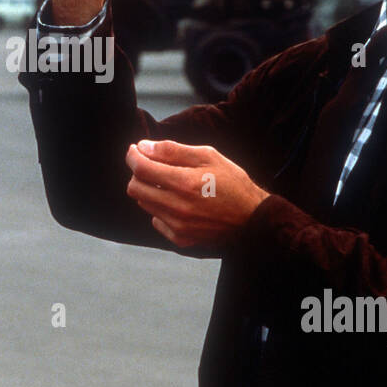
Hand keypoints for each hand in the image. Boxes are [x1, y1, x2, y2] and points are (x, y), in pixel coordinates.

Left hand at [125, 139, 269, 247]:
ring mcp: (178, 226)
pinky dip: (160, 209)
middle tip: (152, 165)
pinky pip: (156, 220)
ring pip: (144, 204)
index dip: (133, 156)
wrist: (253, 217)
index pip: (142, 169)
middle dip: (139, 173)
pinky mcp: (181, 239)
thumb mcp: (208, 156)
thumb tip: (144, 147)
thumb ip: (172, 150)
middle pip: (135, 189)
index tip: (135, 150)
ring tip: (169, 183)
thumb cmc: (233, 183)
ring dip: (150, 190)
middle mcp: (178, 207)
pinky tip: (177, 202)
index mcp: (184, 183)